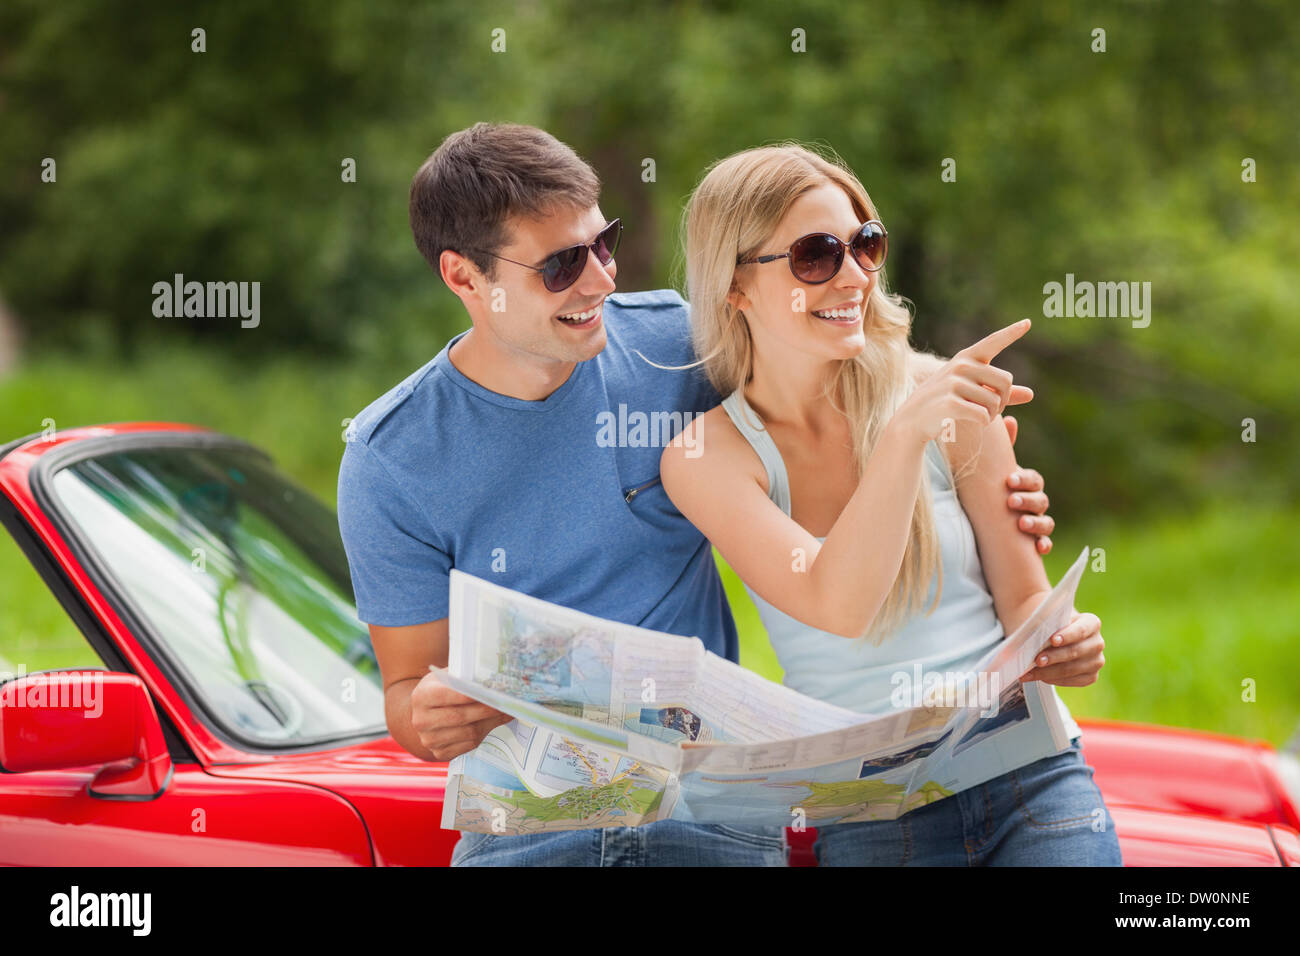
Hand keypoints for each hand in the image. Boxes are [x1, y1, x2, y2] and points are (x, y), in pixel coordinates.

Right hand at [409, 669, 512, 760]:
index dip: (471, 694)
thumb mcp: (448, 678)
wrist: (425, 713)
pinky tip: (490, 723)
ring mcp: (429, 740)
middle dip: (486, 709)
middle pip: (460, 716)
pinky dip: (484, 734)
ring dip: (489, 722)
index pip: (448, 695)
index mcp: (421, 696)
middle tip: (506, 702)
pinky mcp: (440, 753)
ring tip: (502, 712)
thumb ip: (466, 679)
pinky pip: (469, 745)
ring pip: (468, 733)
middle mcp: (421, 720)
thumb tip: (496, 684)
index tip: (492, 691)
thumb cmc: (441, 690)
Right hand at [893, 320, 1033, 444]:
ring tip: (977, 416)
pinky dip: (983, 422)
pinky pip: (983, 415)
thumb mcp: (972, 392)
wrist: (913, 418)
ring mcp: (954, 384)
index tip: (1028, 322)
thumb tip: (1031, 395)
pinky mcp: (951, 403)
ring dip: (992, 415)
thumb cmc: (946, 401)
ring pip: (995, 402)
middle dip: (1004, 399)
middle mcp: (961, 366)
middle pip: (1005, 381)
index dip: (1011, 333)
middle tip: (992, 409)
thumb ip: (1000, 392)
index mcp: (967, 358)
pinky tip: (972, 422)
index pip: (993, 342)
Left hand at [1001, 423, 1053, 554]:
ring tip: (1021, 525)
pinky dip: (1044, 545)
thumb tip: (1008, 418)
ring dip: (1036, 523)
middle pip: (1041, 500)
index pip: (1033, 479)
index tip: (1008, 481)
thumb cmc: (990, 491)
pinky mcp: (1031, 543)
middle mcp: (1034, 503)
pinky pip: (1045, 544)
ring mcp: (1035, 523)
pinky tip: (1039, 548)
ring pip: (1046, 522)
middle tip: (1011, 502)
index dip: (1023, 480)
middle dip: (1028, 500)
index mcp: (1025, 485)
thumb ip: (1001, 449)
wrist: (982, 524)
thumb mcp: (991, 471)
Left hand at [1020, 611, 1103, 686]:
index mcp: (1091, 623)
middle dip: (1054, 657)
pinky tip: (1038, 677)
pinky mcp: (1091, 676)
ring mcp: (1096, 661)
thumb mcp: (1050, 617)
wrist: (1057, 637)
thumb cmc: (1051, 624)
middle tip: (1037, 660)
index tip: (1052, 640)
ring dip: (1048, 672)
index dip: (1067, 636)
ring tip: (1029, 672)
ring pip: (1071, 669)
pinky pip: (1071, 681)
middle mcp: (1097, 643)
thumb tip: (1033, 630)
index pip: (1081, 630)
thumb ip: (1046, 620)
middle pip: (1075, 652)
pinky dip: (1052, 679)